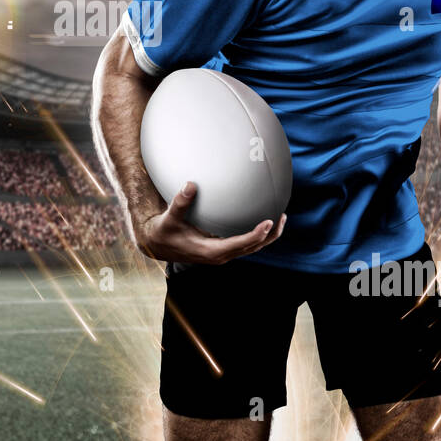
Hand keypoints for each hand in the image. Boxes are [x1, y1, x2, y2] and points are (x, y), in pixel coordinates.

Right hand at [135, 181, 285, 264]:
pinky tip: (262, 220)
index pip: (239, 245)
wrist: (159, 246)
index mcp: (211, 251)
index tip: (268, 222)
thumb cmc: (165, 231)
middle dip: (270, 235)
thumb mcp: (170, 217)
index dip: (255, 235)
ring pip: (251, 248)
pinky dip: (256, 234)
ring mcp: (222, 254)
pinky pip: (245, 244)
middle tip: (282, 217)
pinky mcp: (222, 249)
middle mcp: (220, 256)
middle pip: (252, 248)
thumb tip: (191, 185)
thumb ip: (180, 203)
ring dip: (267, 236)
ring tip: (281, 218)